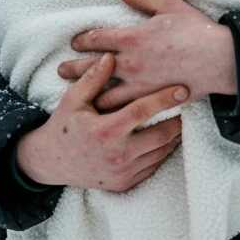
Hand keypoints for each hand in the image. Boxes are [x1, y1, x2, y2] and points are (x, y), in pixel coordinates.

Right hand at [15, 52, 185, 191]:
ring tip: (182, 118)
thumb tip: (110, 55)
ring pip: (161, 153)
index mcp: (105, 131)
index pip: (142, 111)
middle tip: (188, 105)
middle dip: (178, 120)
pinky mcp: (125, 184)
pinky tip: (167, 138)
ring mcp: (123, 172)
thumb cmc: (63, 126)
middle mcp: (117, 155)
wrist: (50, 163)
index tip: (183, 88)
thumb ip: (92, 78)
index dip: (164, 98)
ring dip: (174, 136)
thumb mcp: (73, 99)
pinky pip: (153, 167)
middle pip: (161, 136)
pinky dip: (163, 152)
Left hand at [57, 0, 237, 111]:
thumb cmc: (196, 29)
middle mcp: (130, 63)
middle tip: (61, 71)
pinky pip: (124, 110)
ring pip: (104, 94)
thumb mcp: (168, 4)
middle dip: (74, 68)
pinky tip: (103, 115)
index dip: (83, 40)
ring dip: (88, 94)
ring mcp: (139, 85)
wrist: (220, 59)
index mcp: (132, 37)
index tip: (75, 42)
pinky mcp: (151, 100)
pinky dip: (110, 111)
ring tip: (76, 95)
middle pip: (92, 68)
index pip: (97, 39)